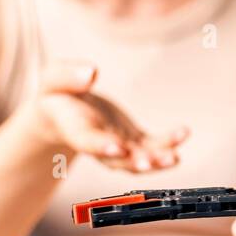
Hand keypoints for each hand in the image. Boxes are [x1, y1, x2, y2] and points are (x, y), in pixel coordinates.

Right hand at [24, 63, 188, 171]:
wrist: (63, 112)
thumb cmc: (57, 94)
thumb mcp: (53, 80)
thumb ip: (67, 76)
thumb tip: (90, 72)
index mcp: (75, 130)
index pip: (87, 141)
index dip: (101, 145)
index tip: (116, 146)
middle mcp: (98, 144)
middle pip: (116, 159)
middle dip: (134, 162)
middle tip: (150, 162)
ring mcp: (117, 145)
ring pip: (137, 159)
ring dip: (156, 161)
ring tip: (174, 158)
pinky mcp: (132, 140)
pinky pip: (152, 146)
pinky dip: (168, 143)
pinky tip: (183, 134)